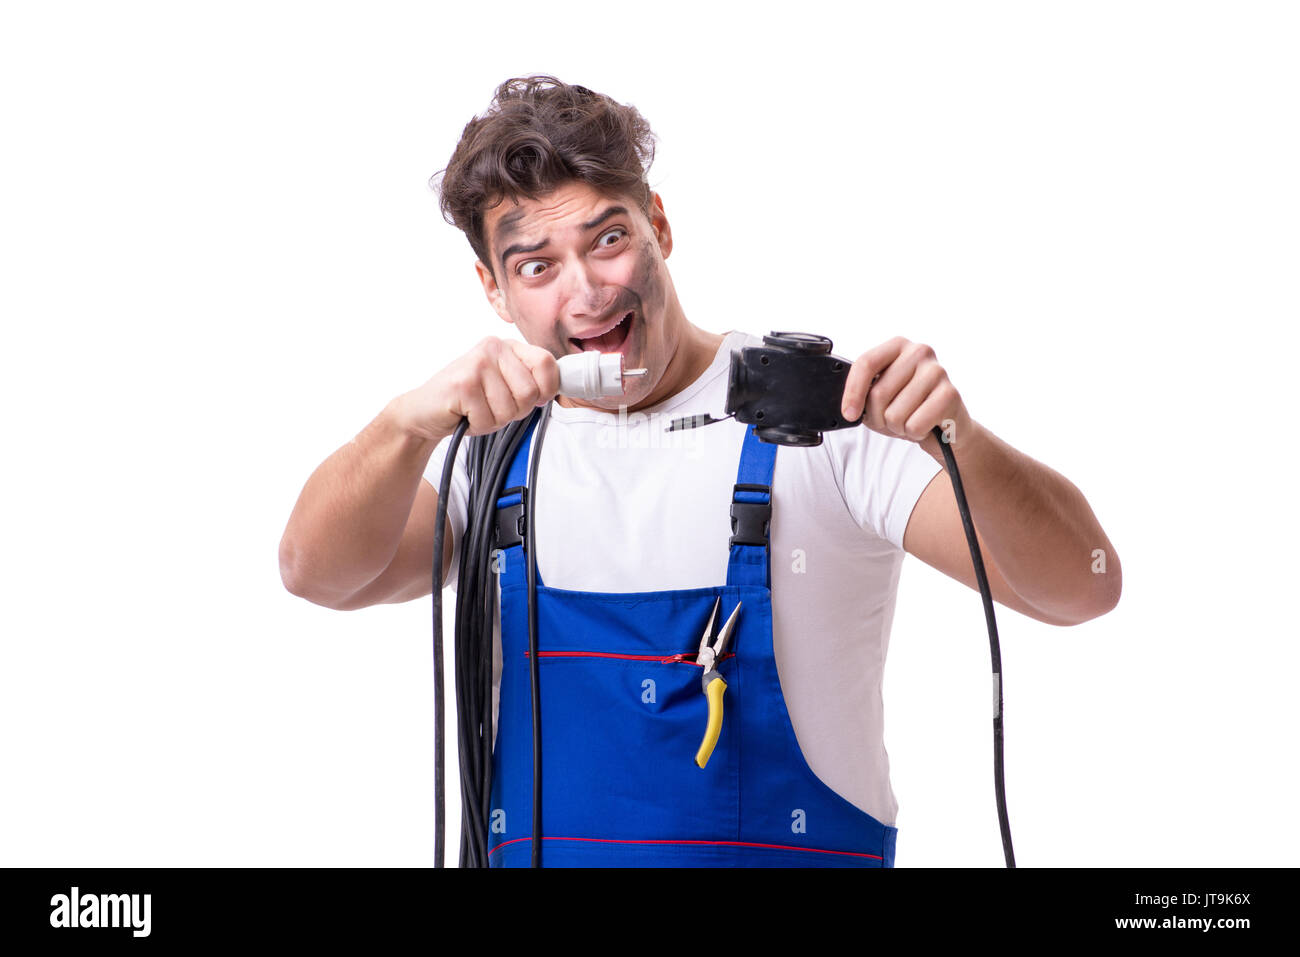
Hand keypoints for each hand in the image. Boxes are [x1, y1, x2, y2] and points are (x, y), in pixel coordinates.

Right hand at [397, 336, 559, 440]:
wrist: (423, 412)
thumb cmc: (468, 402)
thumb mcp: (504, 386)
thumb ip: (530, 382)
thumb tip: (560, 386)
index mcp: (508, 346)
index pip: (548, 364)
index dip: (545, 391)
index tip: (529, 400)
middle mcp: (493, 348)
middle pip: (530, 393)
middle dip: (513, 412)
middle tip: (491, 407)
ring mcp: (477, 364)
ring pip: (510, 409)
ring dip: (493, 420)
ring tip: (475, 410)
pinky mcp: (463, 384)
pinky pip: (489, 419)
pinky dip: (478, 426)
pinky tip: (464, 414)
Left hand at [839, 336, 972, 460]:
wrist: (946, 427)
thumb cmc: (910, 409)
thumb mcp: (881, 398)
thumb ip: (865, 394)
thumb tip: (850, 408)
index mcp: (898, 346)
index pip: (866, 363)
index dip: (852, 393)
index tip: (849, 414)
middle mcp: (919, 352)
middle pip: (878, 393)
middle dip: (879, 418)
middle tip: (891, 420)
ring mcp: (936, 371)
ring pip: (894, 414)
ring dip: (898, 427)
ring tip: (910, 421)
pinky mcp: (950, 394)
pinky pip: (914, 425)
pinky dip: (915, 433)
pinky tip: (925, 425)